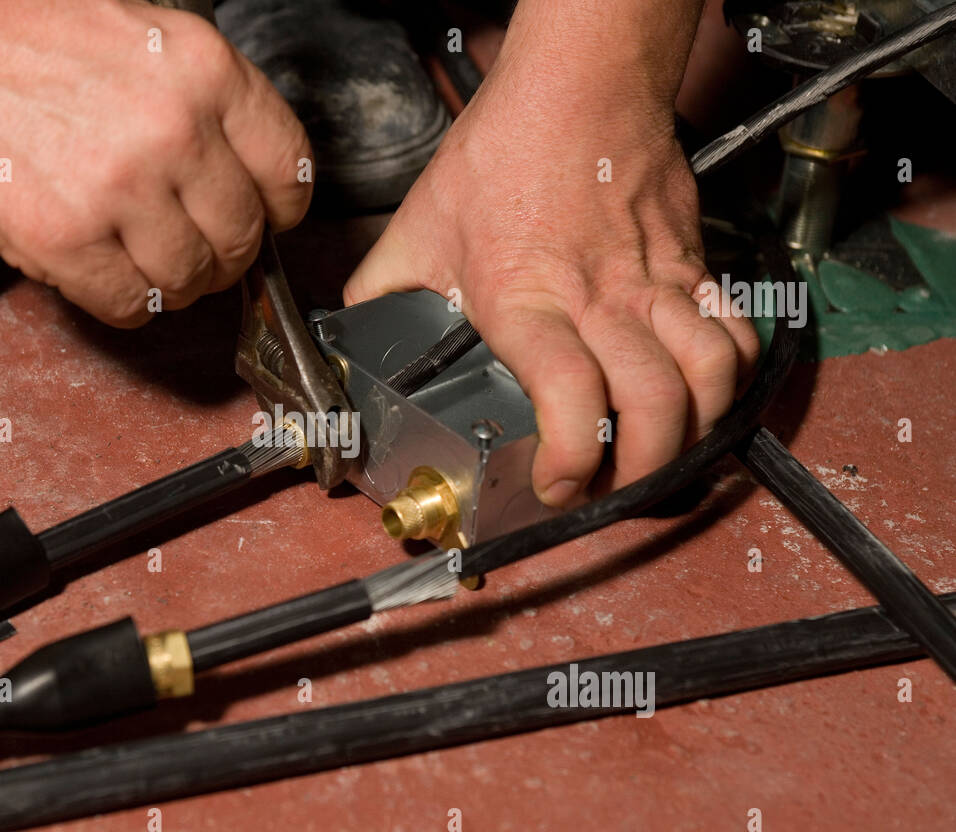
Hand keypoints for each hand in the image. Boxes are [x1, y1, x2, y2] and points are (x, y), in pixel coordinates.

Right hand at [0, 0, 311, 325]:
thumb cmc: (30, 30)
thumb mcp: (149, 39)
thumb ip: (208, 108)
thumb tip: (248, 189)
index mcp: (205, 71)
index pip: (288, 174)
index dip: (278, 211)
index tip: (261, 220)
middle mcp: (172, 130)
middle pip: (242, 237)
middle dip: (224, 254)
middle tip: (193, 248)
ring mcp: (117, 187)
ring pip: (190, 279)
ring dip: (175, 283)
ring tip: (142, 258)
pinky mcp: (62, 236)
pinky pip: (129, 304)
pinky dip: (127, 303)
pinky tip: (104, 272)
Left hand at [343, 3, 758, 507]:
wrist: (579, 87)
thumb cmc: (502, 154)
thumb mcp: (417, 230)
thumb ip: (381, 291)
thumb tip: (352, 333)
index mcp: (528, 302)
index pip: (569, 400)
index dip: (569, 461)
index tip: (555, 485)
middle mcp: (601, 302)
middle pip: (656, 408)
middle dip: (640, 472)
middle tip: (612, 488)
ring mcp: (655, 285)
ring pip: (710, 377)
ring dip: (694, 430)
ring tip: (662, 451)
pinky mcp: (692, 266)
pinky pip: (735, 333)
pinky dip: (731, 375)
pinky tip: (701, 394)